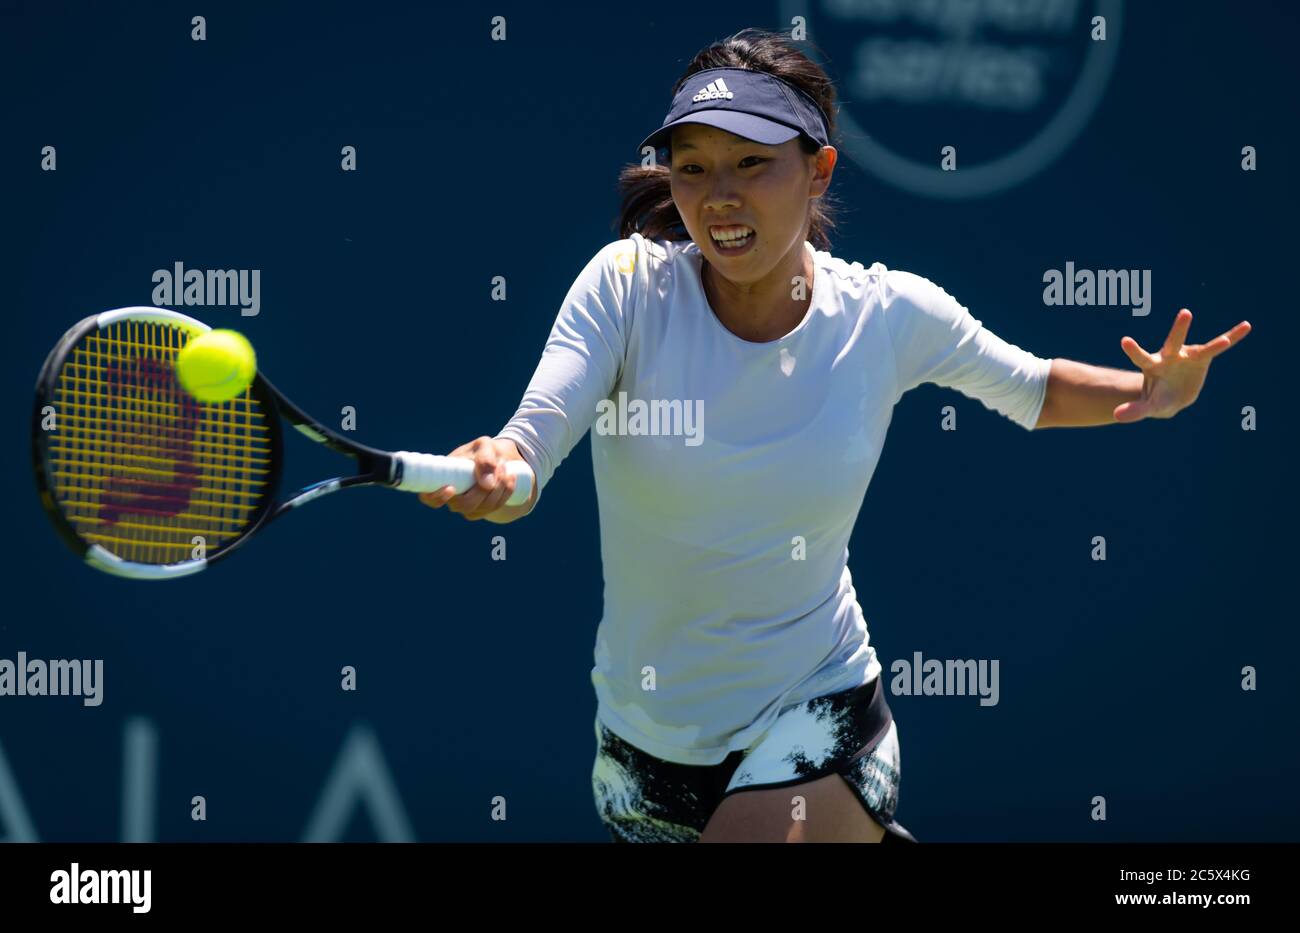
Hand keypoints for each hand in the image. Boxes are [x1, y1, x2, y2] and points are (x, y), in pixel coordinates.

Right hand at [417, 436, 530, 520]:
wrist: (500, 459)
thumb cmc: (485, 451)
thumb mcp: (485, 446)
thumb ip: (485, 458)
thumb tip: (487, 485)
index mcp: (443, 479)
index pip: (428, 497)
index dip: (436, 498)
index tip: (450, 488)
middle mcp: (453, 497)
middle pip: (463, 505)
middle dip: (483, 490)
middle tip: (497, 467)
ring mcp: (468, 506)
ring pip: (483, 508)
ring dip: (499, 489)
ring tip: (504, 466)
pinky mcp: (483, 510)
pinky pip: (495, 508)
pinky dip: (506, 493)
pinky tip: (511, 477)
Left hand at [1113, 309, 1250, 422]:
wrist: (1171, 395)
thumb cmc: (1156, 398)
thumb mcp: (1148, 406)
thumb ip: (1134, 410)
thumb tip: (1116, 416)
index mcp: (1152, 366)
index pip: (1141, 357)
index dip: (1134, 350)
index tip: (1125, 341)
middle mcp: (1169, 356)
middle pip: (1173, 342)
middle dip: (1179, 329)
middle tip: (1185, 312)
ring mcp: (1187, 355)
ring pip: (1201, 347)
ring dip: (1214, 344)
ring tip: (1224, 341)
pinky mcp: (1202, 358)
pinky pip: (1219, 347)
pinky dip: (1232, 338)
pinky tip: (1246, 326)